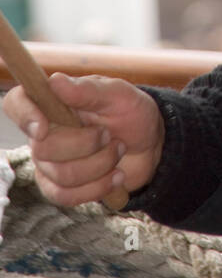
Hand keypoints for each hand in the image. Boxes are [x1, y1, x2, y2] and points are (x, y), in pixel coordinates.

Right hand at [1, 71, 165, 206]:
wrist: (149, 145)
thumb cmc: (131, 113)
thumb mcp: (118, 95)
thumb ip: (87, 90)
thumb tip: (55, 81)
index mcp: (53, 101)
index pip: (16, 102)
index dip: (23, 115)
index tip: (44, 127)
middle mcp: (44, 131)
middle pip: (43, 148)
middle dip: (87, 145)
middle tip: (110, 135)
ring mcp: (49, 161)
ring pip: (61, 175)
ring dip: (100, 165)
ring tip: (118, 150)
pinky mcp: (59, 187)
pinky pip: (66, 196)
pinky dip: (98, 187)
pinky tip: (116, 175)